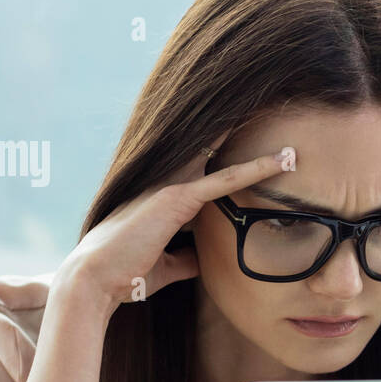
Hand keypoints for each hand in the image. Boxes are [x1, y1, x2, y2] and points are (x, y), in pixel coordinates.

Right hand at [60, 135, 293, 318]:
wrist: (96, 280)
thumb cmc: (125, 274)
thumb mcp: (165, 265)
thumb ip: (187, 257)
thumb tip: (205, 259)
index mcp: (165, 194)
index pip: (203, 163)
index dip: (227, 148)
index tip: (251, 133)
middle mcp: (169, 181)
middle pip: (210, 145)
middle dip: (238, 124)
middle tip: (269, 101)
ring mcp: (172, 185)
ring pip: (220, 151)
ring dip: (251, 134)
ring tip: (282, 115)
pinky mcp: (177, 197)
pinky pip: (226, 179)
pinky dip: (257, 169)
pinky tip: (284, 160)